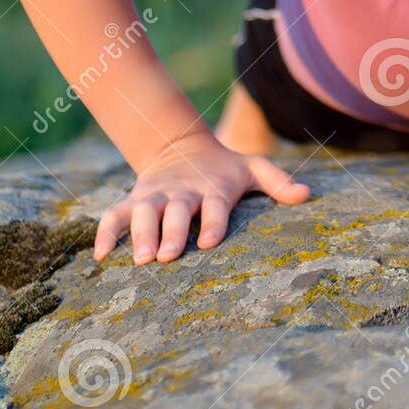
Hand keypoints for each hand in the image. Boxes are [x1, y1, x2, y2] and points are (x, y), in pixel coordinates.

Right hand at [93, 132, 310, 263]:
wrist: (182, 148)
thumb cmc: (225, 168)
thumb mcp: (254, 168)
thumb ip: (279, 182)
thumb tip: (307, 194)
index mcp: (212, 188)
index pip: (214, 207)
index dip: (213, 223)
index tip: (210, 242)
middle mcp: (182, 194)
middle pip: (176, 213)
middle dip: (172, 233)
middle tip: (168, 256)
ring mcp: (155, 198)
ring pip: (142, 214)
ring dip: (140, 235)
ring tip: (140, 259)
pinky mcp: (134, 201)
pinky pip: (114, 215)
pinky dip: (105, 233)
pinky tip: (101, 256)